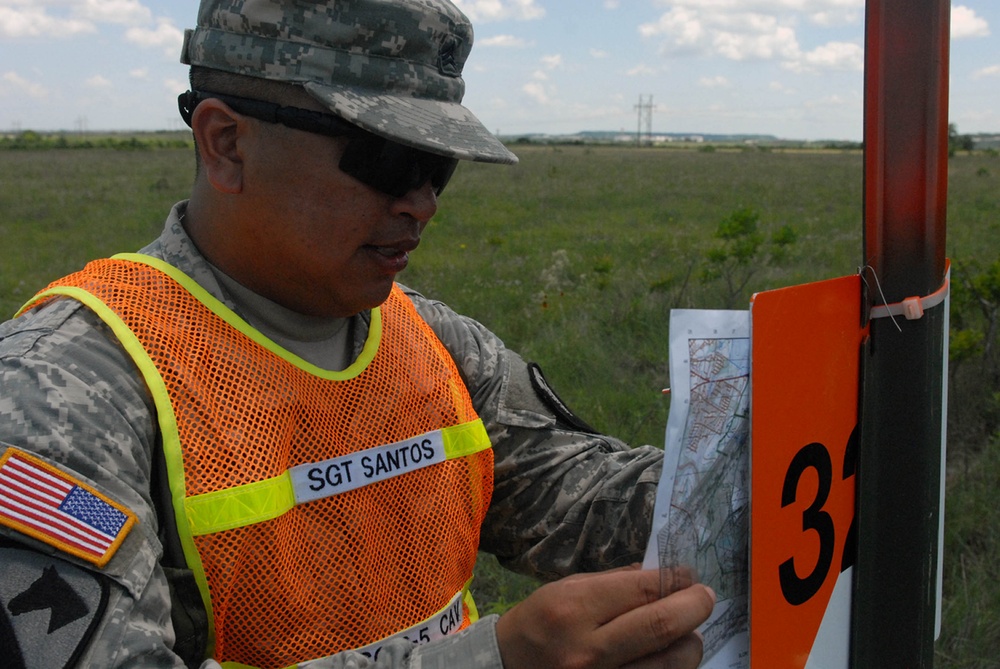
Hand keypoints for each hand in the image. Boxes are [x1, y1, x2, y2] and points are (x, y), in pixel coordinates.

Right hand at [495, 566, 715, 668]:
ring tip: (686, 630)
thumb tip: (664, 577)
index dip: (675, 579)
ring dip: (689, 642)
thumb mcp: (566, 589)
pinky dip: (671, 666)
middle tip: (704, 597)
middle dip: (694, 607)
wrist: (509, 667)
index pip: (642, 589)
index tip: (688, 575)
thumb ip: (615, 582)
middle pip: (662, 626)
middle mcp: (589, 649)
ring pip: (671, 664)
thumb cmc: (539, 621)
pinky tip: (668, 653)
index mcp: (574, 608)